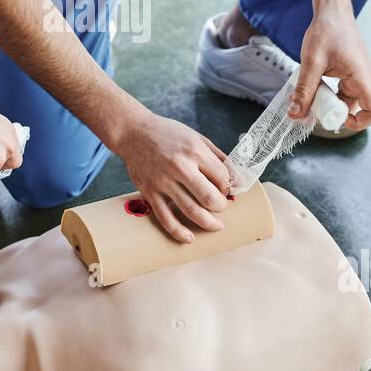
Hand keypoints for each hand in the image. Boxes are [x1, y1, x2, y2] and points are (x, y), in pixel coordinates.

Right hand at [112, 113, 231, 242]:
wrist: (133, 132)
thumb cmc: (167, 133)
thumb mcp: (197, 137)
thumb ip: (217, 157)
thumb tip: (237, 178)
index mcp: (194, 151)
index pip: (221, 178)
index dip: (227, 187)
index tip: (224, 189)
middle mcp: (180, 167)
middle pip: (210, 199)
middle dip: (221, 207)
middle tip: (221, 207)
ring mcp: (163, 182)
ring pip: (191, 211)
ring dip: (208, 223)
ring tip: (215, 225)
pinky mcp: (150, 192)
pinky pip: (165, 218)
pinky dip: (179, 232)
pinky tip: (189, 238)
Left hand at [292, 8, 370, 130]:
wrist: (332, 13)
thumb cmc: (327, 31)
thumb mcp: (312, 62)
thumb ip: (304, 90)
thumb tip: (295, 114)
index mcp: (362, 77)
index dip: (359, 123)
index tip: (337, 121)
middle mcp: (365, 80)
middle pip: (354, 110)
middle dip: (331, 112)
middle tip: (310, 105)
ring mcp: (359, 78)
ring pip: (344, 102)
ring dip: (326, 102)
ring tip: (308, 93)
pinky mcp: (351, 76)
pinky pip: (341, 93)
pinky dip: (326, 94)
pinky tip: (312, 86)